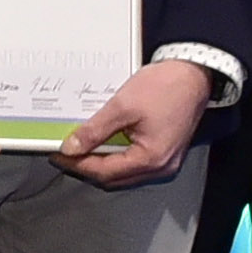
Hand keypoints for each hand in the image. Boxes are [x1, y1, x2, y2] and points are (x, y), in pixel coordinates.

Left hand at [59, 58, 214, 187]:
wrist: (193, 74)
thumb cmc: (166, 86)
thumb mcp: (122, 106)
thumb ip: (95, 130)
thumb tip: (72, 147)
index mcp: (151, 159)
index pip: (104, 172)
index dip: (77, 164)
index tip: (58, 154)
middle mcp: (161, 167)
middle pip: (114, 178)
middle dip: (86, 167)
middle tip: (64, 153)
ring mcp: (165, 162)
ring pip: (124, 173)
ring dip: (101, 164)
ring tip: (80, 148)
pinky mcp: (166, 152)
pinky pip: (135, 163)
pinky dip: (116, 157)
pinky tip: (103, 144)